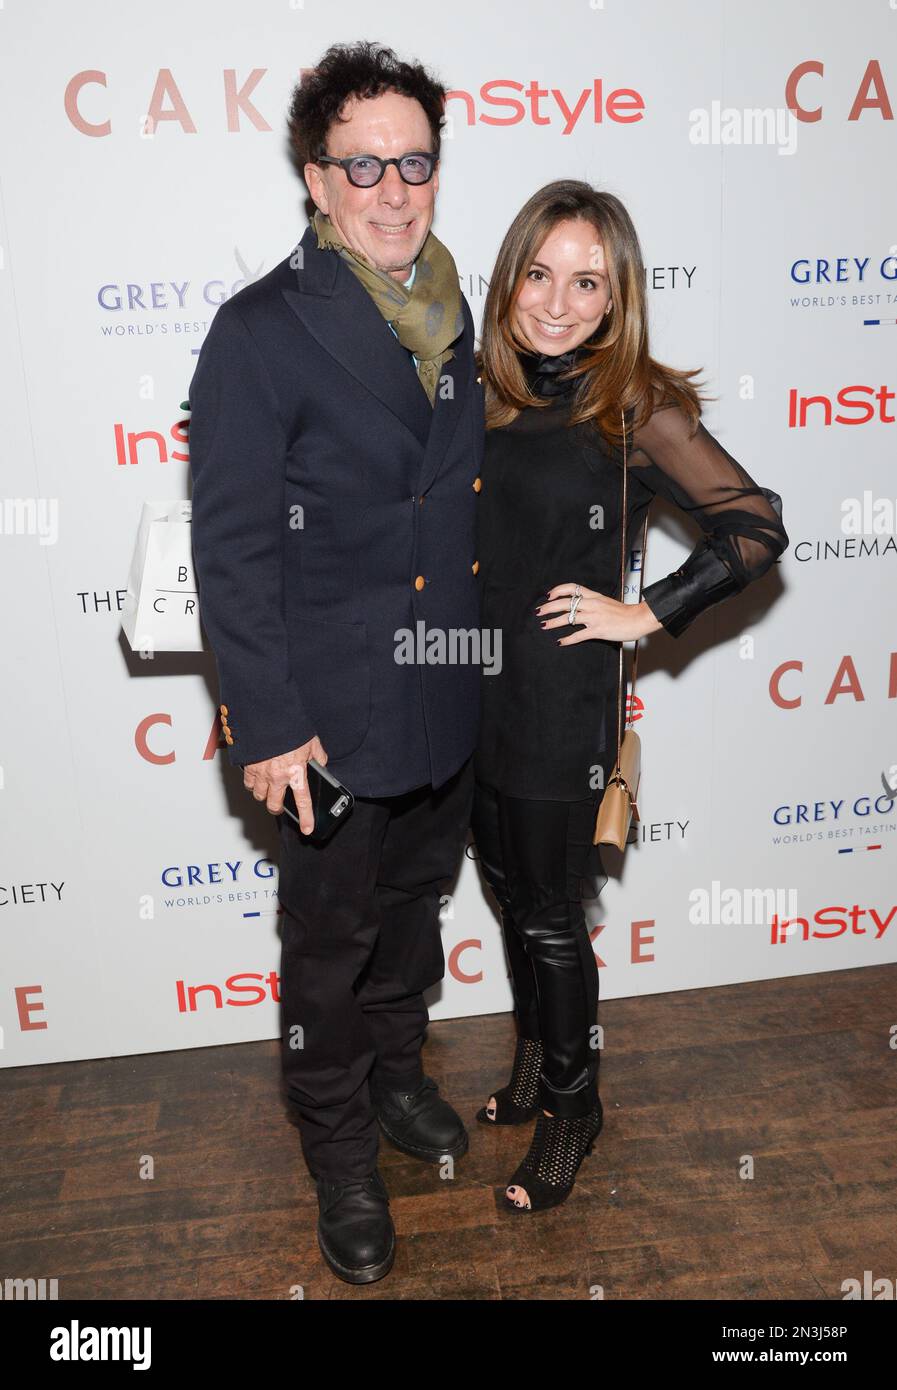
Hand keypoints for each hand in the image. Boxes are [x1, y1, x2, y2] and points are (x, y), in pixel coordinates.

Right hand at [243, 735, 328, 831]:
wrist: (270, 716)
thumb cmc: (291, 729)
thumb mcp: (312, 743)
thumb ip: (318, 757)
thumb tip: (321, 764)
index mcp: (296, 772)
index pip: (303, 802)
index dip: (306, 818)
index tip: (307, 829)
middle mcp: (278, 776)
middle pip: (274, 805)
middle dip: (277, 808)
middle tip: (280, 805)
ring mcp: (261, 772)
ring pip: (259, 796)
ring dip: (264, 795)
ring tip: (269, 789)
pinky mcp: (249, 766)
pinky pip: (248, 783)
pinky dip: (252, 783)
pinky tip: (258, 777)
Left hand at [535, 584, 662, 643]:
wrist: (638, 619)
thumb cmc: (624, 613)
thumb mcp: (606, 602)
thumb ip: (593, 603)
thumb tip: (580, 606)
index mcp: (594, 596)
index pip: (572, 588)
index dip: (558, 590)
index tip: (549, 595)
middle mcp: (592, 604)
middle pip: (565, 603)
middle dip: (549, 607)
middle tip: (539, 612)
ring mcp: (594, 617)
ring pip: (568, 618)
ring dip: (553, 623)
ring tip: (544, 626)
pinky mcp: (598, 630)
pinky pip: (578, 635)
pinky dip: (567, 639)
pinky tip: (560, 642)